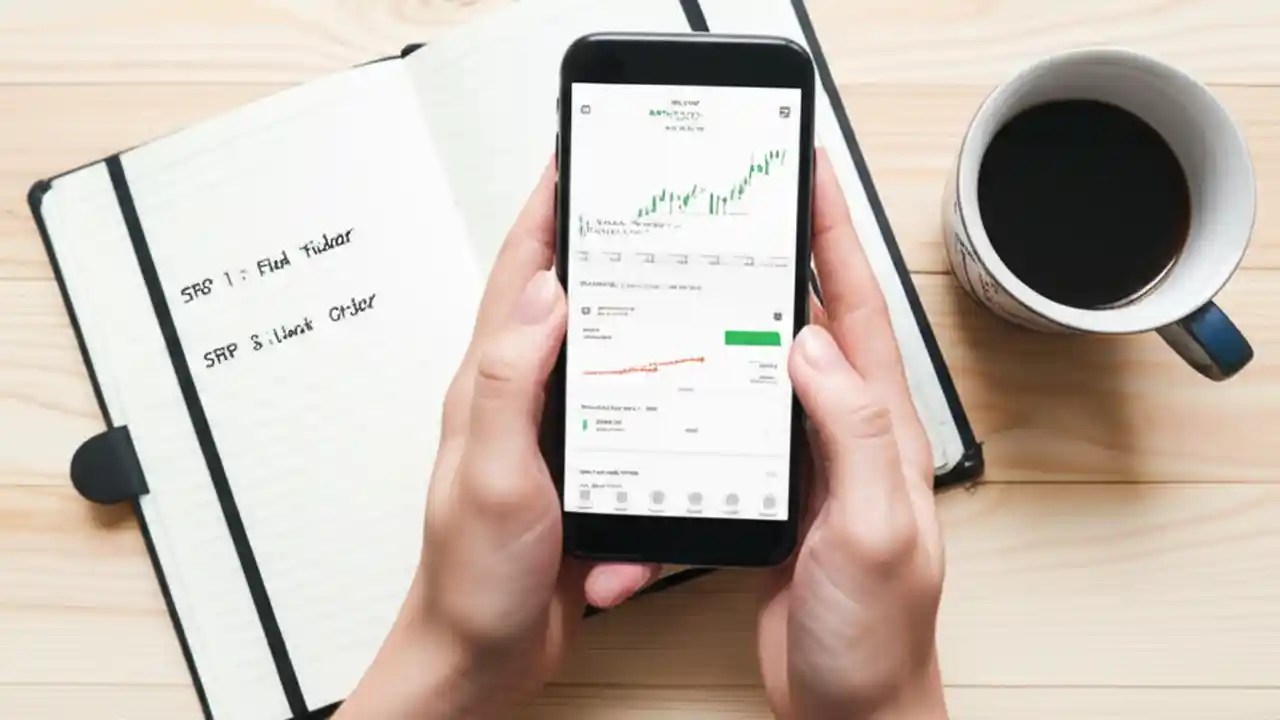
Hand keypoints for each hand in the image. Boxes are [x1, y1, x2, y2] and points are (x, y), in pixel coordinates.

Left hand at [338, 163, 657, 719]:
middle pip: (556, 300)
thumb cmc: (472, 577)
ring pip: (591, 349)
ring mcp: (547, 434)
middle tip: (634, 204)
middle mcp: (517, 401)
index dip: (545, 215)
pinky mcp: (575, 468)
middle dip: (591, 243)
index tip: (575, 164)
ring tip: (663, 270)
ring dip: (623, 307)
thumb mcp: (490, 472)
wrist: (482, 654)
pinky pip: (615, 407)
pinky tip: (668, 372)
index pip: (517, 278)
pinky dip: (642, 379)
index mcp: (490, 386)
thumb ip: (510, 380)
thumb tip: (540, 291)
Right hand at [757, 151, 947, 719]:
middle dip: (794, 252)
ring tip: (717, 263)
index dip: (838, 239)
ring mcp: (813, 462)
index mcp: (881, 431)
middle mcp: (849, 434)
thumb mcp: (872, 530)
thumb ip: (854, 434)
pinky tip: (697, 369)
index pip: (861, 313)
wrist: (848, 704)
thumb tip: (815, 346)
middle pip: (820, 321)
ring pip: (776, 364)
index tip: (814, 179)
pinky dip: (721, 384)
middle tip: (758, 201)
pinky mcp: (778, 493)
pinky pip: (748, 420)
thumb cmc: (875, 634)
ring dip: (750, 311)